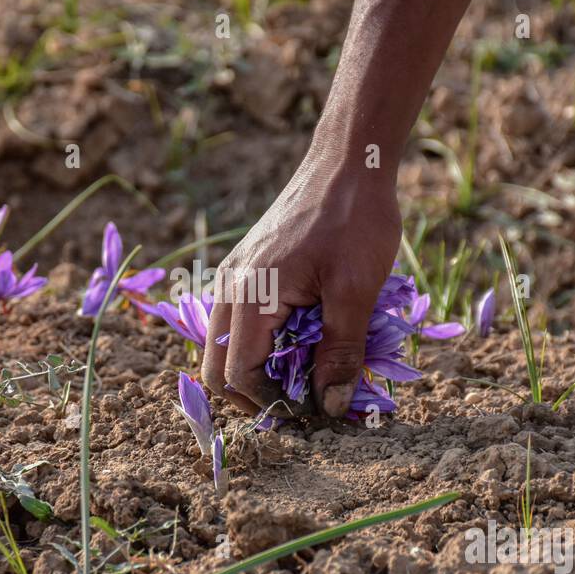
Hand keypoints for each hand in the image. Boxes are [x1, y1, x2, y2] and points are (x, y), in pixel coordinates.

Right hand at [201, 157, 400, 417]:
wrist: (350, 161)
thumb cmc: (355, 220)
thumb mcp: (355, 291)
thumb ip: (340, 352)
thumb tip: (330, 406)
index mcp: (250, 296)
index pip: (235, 375)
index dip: (270, 404)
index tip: (313, 411)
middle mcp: (230, 288)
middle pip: (219, 367)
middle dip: (258, 395)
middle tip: (306, 404)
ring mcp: (236, 277)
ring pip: (228, 346)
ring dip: (263, 370)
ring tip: (311, 374)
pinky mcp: (250, 269)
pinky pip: (242, 322)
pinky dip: (267, 343)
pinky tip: (307, 340)